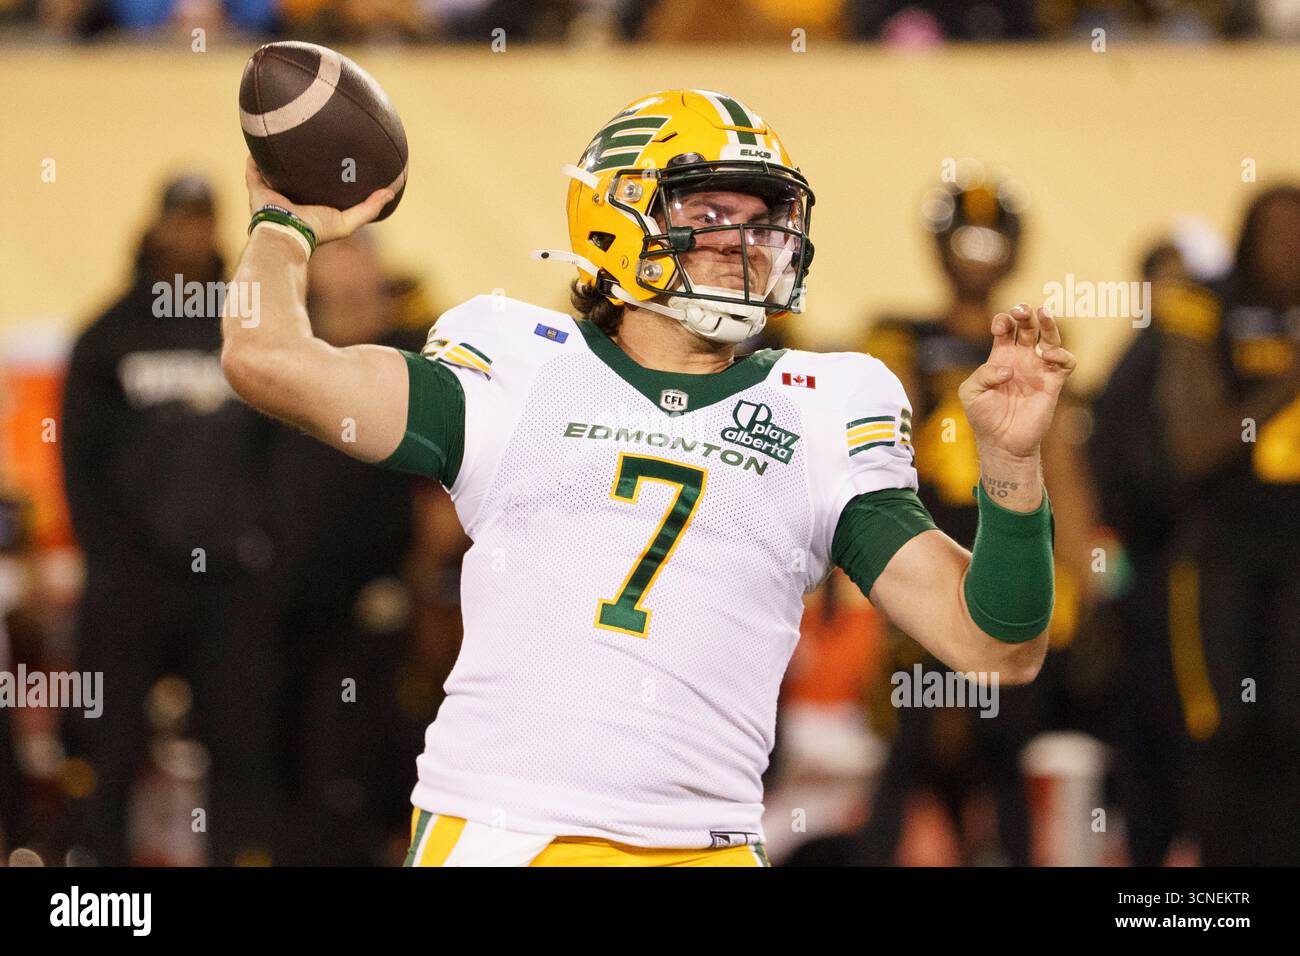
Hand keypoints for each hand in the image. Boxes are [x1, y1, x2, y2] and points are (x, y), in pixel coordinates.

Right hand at [243, 155, 393, 244]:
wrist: (287, 232)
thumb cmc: (317, 230)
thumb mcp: (348, 220)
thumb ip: (368, 208)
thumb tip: (390, 192)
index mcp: (310, 208)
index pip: (317, 191)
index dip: (323, 178)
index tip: (333, 161)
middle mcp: (291, 202)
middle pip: (294, 181)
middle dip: (298, 167)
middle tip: (306, 146)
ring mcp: (272, 196)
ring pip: (272, 175)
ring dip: (275, 161)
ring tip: (279, 140)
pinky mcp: (257, 191)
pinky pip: (253, 172)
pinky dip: (253, 160)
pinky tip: (256, 144)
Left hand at [959, 304, 1076, 462]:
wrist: (1002, 443)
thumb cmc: (984, 417)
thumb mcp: (971, 392)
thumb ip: (982, 374)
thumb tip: (1009, 369)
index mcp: (1000, 358)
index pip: (1005, 329)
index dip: (1003, 321)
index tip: (998, 327)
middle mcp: (1021, 359)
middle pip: (1027, 327)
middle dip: (1024, 314)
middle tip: (1021, 310)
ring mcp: (1038, 370)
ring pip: (1050, 338)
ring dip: (1048, 323)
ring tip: (1043, 312)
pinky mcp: (1053, 383)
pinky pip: (1066, 362)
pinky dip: (1062, 354)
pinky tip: (1048, 355)